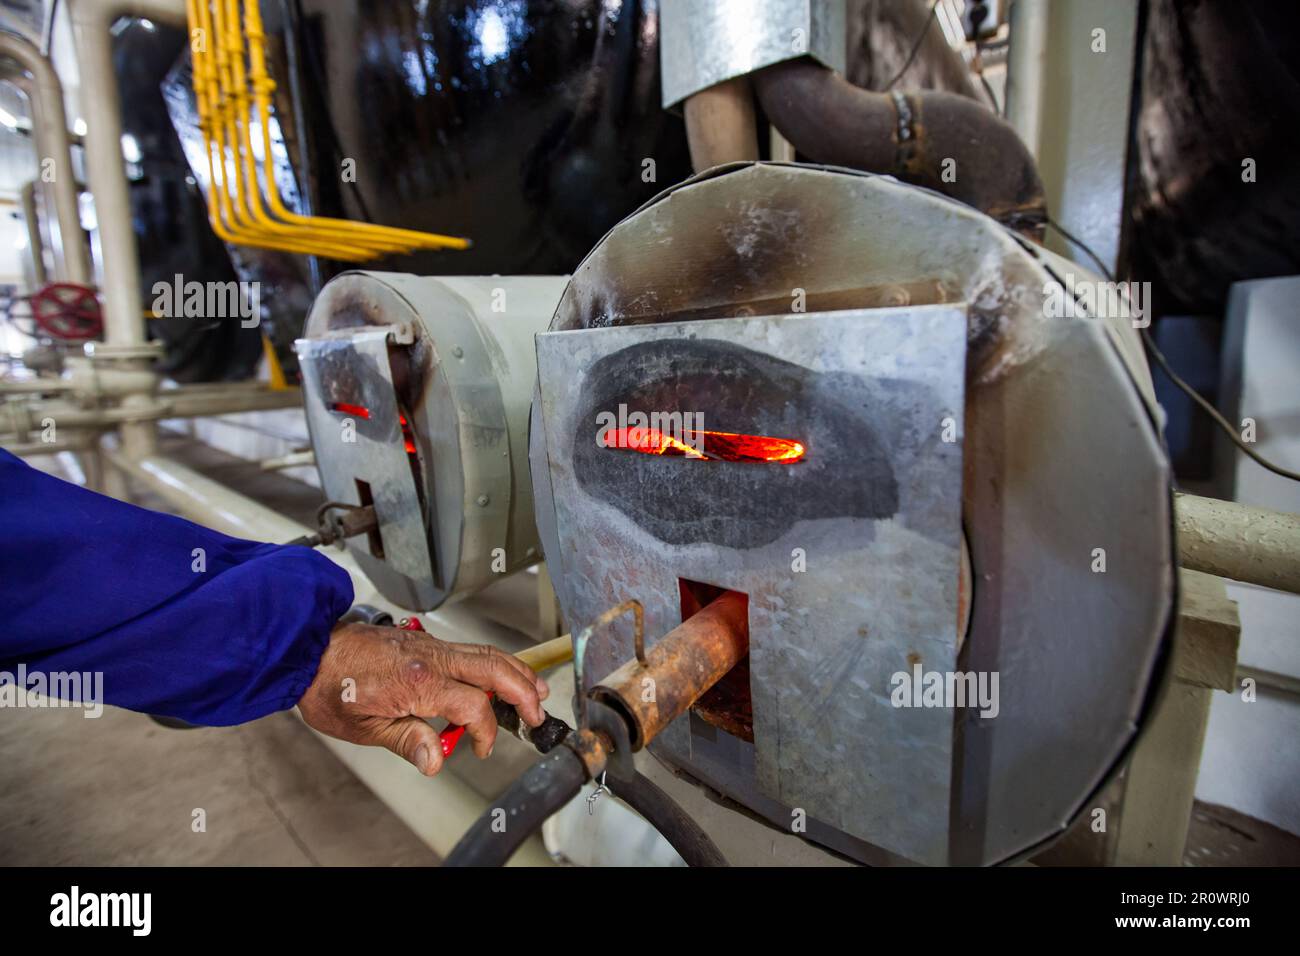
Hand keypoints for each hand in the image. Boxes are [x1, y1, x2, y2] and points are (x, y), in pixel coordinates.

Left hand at [297, 621, 548, 775]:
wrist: (310, 650)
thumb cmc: (332, 687)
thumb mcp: (365, 727)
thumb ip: (408, 741)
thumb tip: (436, 760)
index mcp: (419, 682)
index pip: (472, 707)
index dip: (483, 733)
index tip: (479, 748)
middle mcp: (432, 659)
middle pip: (494, 669)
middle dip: (522, 691)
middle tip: (537, 713)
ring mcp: (431, 647)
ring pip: (487, 653)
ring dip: (515, 672)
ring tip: (535, 689)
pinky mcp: (427, 643)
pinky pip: (471, 649)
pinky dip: (494, 662)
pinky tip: (499, 673)